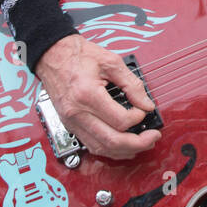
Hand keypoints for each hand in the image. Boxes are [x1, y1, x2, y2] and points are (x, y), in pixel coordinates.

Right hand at [35, 34, 160, 158]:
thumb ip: (132, 84)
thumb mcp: (111, 62)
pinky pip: (91, 145)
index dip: (138, 117)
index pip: (120, 120)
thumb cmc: (79, 55)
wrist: (54, 55)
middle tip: (153, 136)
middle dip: (138, 143)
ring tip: (142, 143)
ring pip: (101, 148)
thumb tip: (146, 104)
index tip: (143, 109)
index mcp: (88, 95)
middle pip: (112, 141)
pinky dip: (109, 149)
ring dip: (124, 151)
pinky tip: (122, 145)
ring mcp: (71, 122)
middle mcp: (77, 113)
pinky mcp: (69, 125)